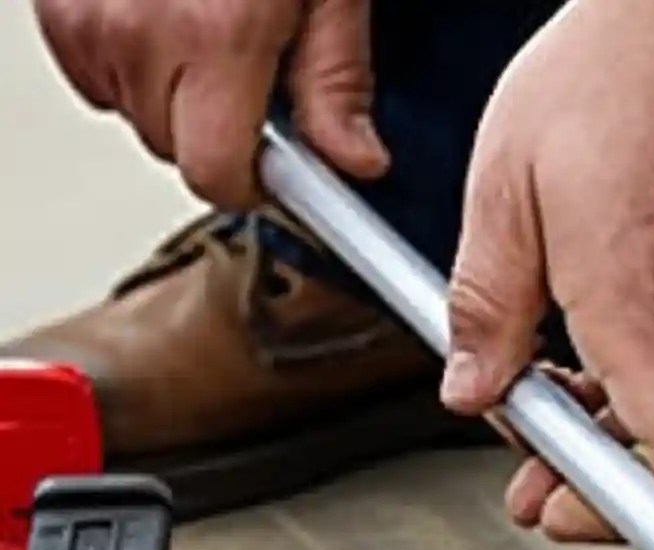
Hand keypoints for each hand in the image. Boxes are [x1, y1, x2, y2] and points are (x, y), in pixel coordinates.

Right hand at [34, 0, 388, 208]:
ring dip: (170, 91)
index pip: (215, 173)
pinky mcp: (55, 0)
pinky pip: (91, 67)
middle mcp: (139, 29)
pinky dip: (128, 56)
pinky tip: (165, 13)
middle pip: (172, 147)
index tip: (280, 177)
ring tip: (210, 26)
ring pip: (130, 110)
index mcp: (219, 34)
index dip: (254, 183)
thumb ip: (336, 79)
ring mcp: (85, 13)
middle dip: (218, 127)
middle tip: (255, 71)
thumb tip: (354, 160)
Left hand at [442, 0, 653, 542]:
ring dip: (605, 421)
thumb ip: (486, 310)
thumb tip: (474, 387)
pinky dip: (633, 376)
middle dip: (587, 469)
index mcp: (643, 304)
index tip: (561, 510)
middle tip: (526, 465)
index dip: (619, 510)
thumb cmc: (606, 89)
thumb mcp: (502, 195)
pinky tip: (585, 343)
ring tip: (541, 390)